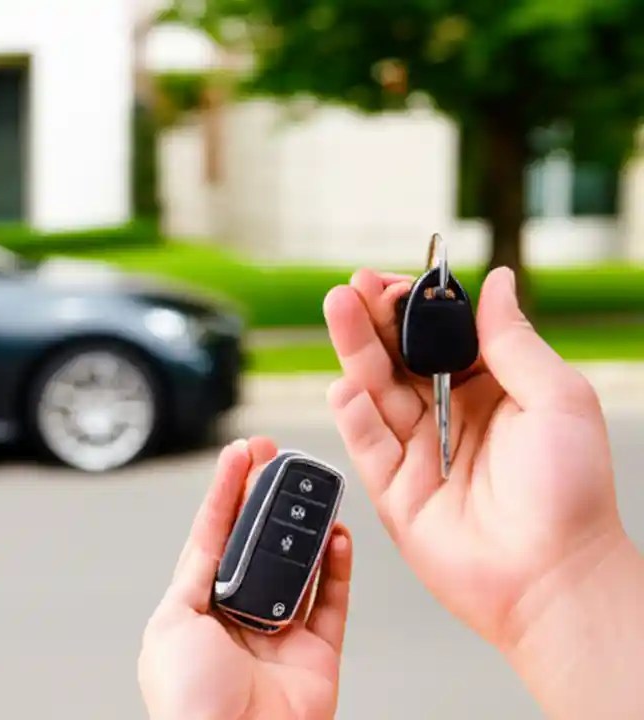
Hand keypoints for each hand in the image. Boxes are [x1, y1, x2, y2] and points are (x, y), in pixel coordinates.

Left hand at [139, 437, 353, 719]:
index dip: (225, 492)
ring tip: (309, 486)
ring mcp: (280, 633)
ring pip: (299, 566)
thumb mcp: (171, 624)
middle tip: (277, 457)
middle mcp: (238, 618)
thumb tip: (210, 542)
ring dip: (305, 525)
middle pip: (257, 544)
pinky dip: (339, 568)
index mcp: (196, 610)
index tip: (239, 453)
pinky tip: (338, 535)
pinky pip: (333, 602)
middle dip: (267, 498)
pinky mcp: (318, 654)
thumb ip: (194, 577)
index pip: (212, 536)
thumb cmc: (189, 702)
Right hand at [324, 267, 642, 716]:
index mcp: (492, 390)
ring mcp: (419, 451)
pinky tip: (344, 384)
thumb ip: (513, 340)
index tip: (395, 280)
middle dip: (373, 320)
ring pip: (375, 391)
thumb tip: (494, 281)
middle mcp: (450, 416)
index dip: (416, 306)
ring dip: (353, 350)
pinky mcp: (394, 490)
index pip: (442, 335)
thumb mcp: (558, 398)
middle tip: (352, 288)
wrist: (552, 578)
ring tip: (337, 310)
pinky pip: (367, 444)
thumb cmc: (570, 495)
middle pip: (399, 356)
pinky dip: (352, 414)